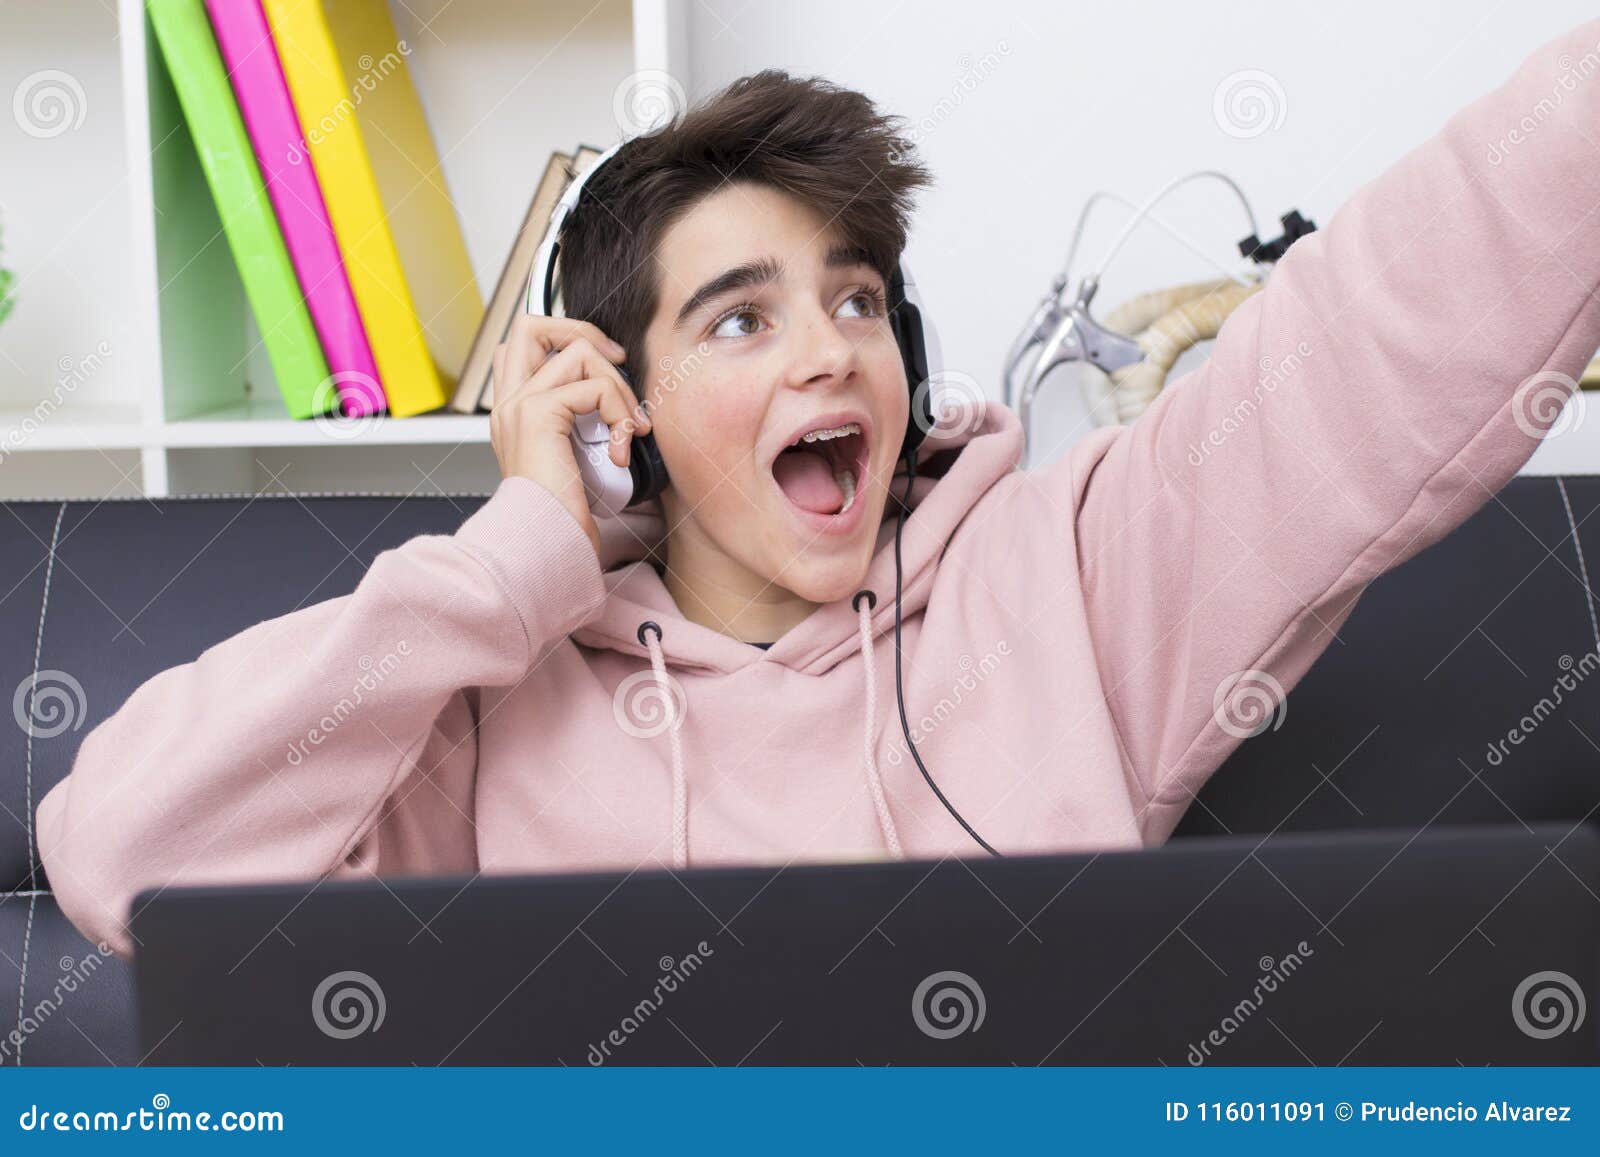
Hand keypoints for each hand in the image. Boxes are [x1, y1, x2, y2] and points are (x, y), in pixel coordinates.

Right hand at [489, 316, 651, 557]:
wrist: (545, 546)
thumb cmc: (565, 517)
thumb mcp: (575, 460)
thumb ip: (581, 425)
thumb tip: (621, 401)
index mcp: (512, 411)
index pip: (524, 345)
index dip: (567, 338)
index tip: (609, 368)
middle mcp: (508, 402)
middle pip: (531, 325)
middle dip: (584, 331)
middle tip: (618, 366)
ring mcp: (518, 405)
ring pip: (578, 351)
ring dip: (618, 386)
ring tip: (629, 430)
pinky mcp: (537, 414)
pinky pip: (593, 387)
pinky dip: (620, 414)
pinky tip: (622, 450)